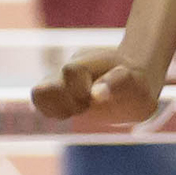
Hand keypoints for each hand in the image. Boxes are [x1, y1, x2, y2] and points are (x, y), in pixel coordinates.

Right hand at [31, 47, 162, 123]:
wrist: (133, 83)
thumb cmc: (136, 82)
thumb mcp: (135, 83)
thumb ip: (117, 83)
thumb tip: (96, 94)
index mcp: (89, 61)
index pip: (70, 71)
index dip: (81, 89)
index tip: (94, 98)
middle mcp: (70, 69)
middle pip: (44, 86)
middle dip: (65, 103)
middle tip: (85, 106)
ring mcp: (60, 80)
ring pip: (39, 93)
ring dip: (56, 108)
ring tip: (78, 110)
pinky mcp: (58, 94)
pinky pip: (41, 102)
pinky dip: (53, 112)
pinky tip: (71, 113)